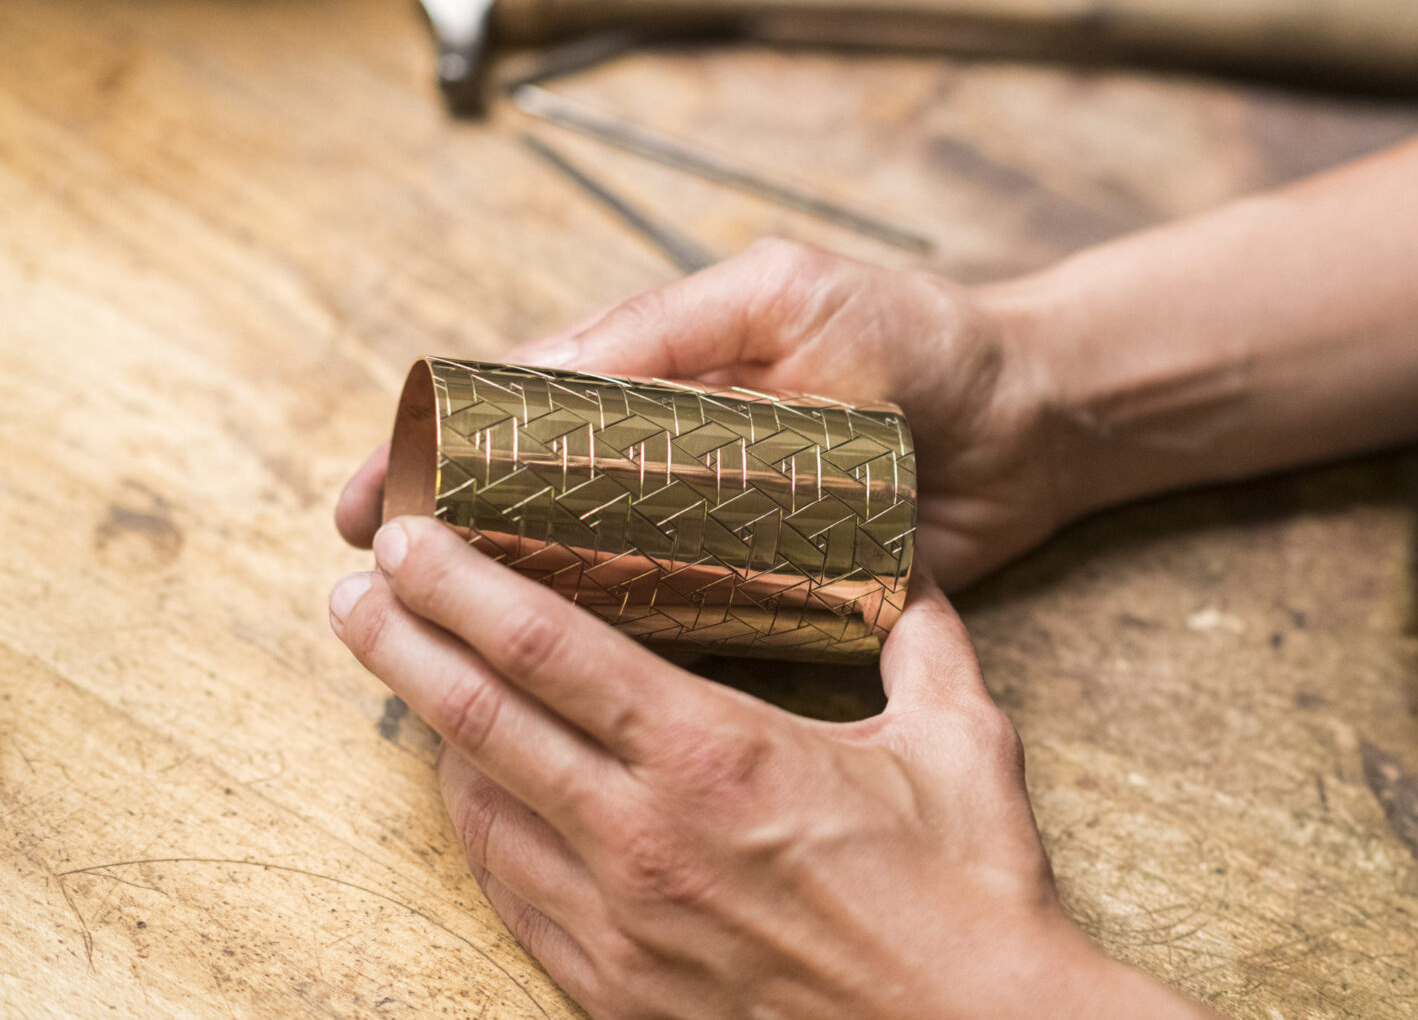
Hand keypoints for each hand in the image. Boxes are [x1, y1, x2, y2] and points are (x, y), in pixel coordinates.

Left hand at [328, 517, 1207, 1019]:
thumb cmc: (970, 892)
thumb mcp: (961, 736)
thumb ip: (919, 631)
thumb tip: (904, 567)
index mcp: (716, 753)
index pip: (548, 648)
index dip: (459, 584)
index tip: (406, 537)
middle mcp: (644, 835)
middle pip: (480, 719)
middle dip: (400, 642)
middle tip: (353, 589)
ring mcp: (620, 923)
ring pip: (479, 811)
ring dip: (429, 734)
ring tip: (404, 676)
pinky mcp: (618, 989)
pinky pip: (512, 895)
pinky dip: (477, 829)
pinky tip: (473, 795)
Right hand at [335, 239, 1064, 589]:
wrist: (1034, 418)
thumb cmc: (923, 335)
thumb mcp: (790, 302)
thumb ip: (675, 334)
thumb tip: (547, 378)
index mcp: (670, 354)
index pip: (524, 394)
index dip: (440, 442)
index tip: (375, 494)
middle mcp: (675, 434)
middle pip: (533, 485)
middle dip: (451, 528)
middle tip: (376, 578)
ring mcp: (715, 510)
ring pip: (587, 557)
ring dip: (514, 591)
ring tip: (434, 635)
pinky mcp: (765, 576)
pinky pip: (671, 611)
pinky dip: (611, 638)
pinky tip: (557, 670)